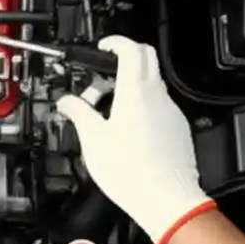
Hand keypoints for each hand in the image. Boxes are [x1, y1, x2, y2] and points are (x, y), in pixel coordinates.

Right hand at [56, 35, 214, 243]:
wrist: (167, 200)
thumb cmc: (133, 173)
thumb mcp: (94, 140)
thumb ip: (79, 113)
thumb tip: (67, 102)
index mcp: (135, 93)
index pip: (131, 49)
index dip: (116, 42)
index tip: (105, 48)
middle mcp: (157, 96)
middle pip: (147, 58)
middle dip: (125, 58)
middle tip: (104, 75)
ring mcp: (171, 111)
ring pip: (152, 82)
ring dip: (131, 85)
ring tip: (108, 110)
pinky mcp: (177, 127)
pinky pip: (160, 104)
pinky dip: (143, 104)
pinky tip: (128, 127)